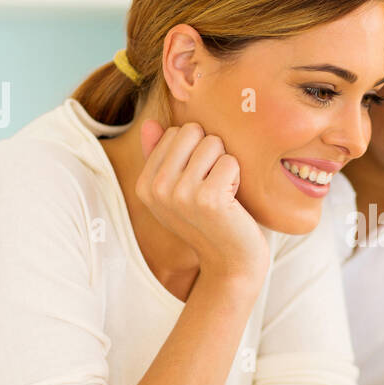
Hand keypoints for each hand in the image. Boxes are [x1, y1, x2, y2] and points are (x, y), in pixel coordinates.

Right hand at [136, 119, 268, 282]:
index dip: (196, 152)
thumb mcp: (177, 190)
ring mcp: (181, 194)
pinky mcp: (208, 198)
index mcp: (145, 185)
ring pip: (213, 143)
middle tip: (213, 185)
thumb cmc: (209, 221)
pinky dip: (237, 177)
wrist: (231, 261)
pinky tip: (232, 201)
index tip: (198, 182)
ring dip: (225, 165)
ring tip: (222, 193)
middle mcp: (157, 189)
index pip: (176, 132)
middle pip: (193, 132)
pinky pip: (230, 161)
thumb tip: (149, 123)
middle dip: (211, 152)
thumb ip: (161, 156)